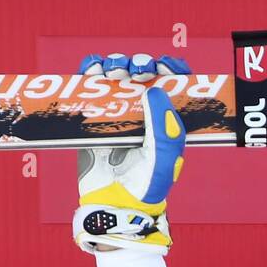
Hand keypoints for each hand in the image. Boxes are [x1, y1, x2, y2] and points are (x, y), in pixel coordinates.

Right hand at [73, 53, 189, 253]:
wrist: (114, 202)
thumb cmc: (146, 184)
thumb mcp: (164, 157)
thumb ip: (164, 126)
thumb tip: (155, 89)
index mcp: (169, 122)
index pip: (175, 85)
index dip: (172, 69)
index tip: (163, 66)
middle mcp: (146, 114)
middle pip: (144, 75)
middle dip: (140, 65)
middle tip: (136, 71)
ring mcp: (120, 113)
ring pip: (118, 75)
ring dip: (115, 64)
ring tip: (113, 72)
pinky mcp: (95, 116)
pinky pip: (92, 85)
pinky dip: (91, 71)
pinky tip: (93, 71)